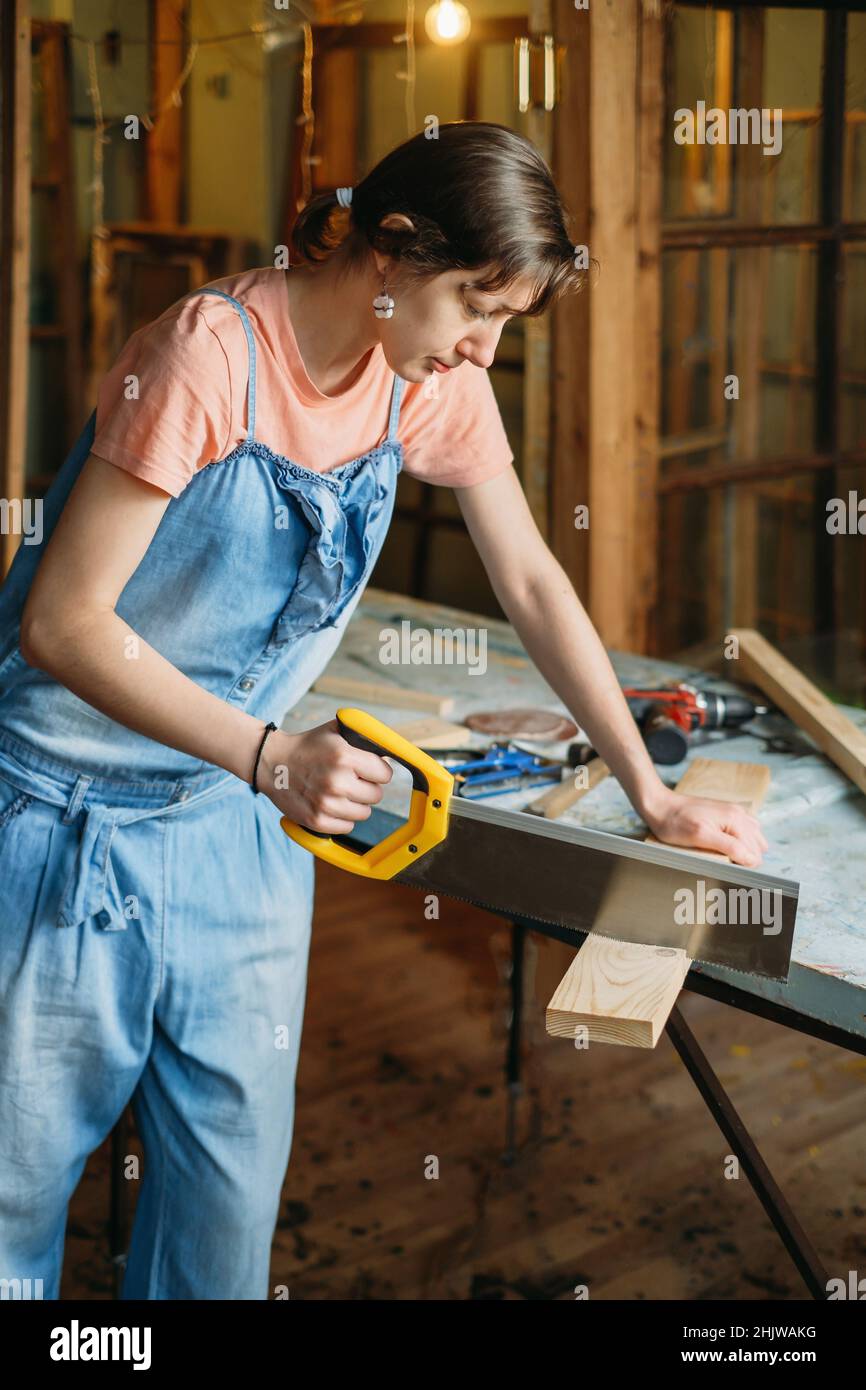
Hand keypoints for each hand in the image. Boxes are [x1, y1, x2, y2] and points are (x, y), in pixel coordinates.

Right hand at [256, 719, 392, 831]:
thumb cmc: (308, 746)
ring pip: (365, 813)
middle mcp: (336, 781)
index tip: (368, 769)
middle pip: (376, 795)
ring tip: (340, 791)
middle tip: (351, 779)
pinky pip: (348, 826)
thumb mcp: (336, 731)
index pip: (385, 774)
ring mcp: (326, 804)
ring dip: (356, 803)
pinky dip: (343, 817)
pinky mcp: (317, 821)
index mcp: (344, 756)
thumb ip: (365, 737)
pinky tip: (331, 803)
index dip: (378, 770)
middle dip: (367, 786)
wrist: (272, 763)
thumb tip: (392, 751)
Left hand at [642, 789, 768, 867]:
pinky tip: (727, 848)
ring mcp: (734, 812)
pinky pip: (744, 831)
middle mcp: (739, 813)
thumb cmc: (675, 823)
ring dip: (746, 851)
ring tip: (727, 859)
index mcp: (735, 819)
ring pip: (753, 839)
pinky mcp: (726, 813)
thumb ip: (729, 847)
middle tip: (726, 869)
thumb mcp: (701, 837)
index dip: (745, 867)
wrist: (660, 805)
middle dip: (747, 859)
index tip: (731, 875)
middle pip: (756, 846)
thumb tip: (753, 859)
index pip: (753, 853)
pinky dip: (741, 841)